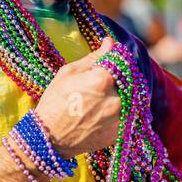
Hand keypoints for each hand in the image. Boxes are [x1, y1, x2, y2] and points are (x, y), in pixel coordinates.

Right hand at [34, 37, 121, 158]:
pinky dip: (122, 110)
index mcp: (103, 80)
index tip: (110, 60)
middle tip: (106, 80)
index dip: (117, 59)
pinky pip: (129, 115)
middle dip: (121, 77)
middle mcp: (116, 99)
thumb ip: (94, 57)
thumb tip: (110, 42)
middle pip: (129, 80)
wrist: (50, 139)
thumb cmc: (54, 102)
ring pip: (132, 98)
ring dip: (124, 94)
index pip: (122, 61)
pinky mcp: (120, 132)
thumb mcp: (69, 73)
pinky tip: (105, 110)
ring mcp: (120, 117)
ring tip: (104, 96)